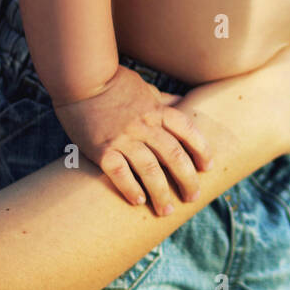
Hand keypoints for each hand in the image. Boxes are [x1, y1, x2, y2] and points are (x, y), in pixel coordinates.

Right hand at [53, 65, 211, 214]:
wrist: (81, 78)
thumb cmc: (114, 84)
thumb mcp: (145, 88)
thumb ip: (162, 100)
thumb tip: (181, 102)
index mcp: (158, 109)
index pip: (188, 131)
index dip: (201, 150)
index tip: (208, 167)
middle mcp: (145, 125)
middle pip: (174, 155)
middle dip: (187, 179)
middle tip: (193, 197)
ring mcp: (124, 138)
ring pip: (150, 170)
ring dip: (161, 193)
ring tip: (167, 210)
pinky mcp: (102, 149)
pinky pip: (120, 173)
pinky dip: (131, 189)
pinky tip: (138, 202)